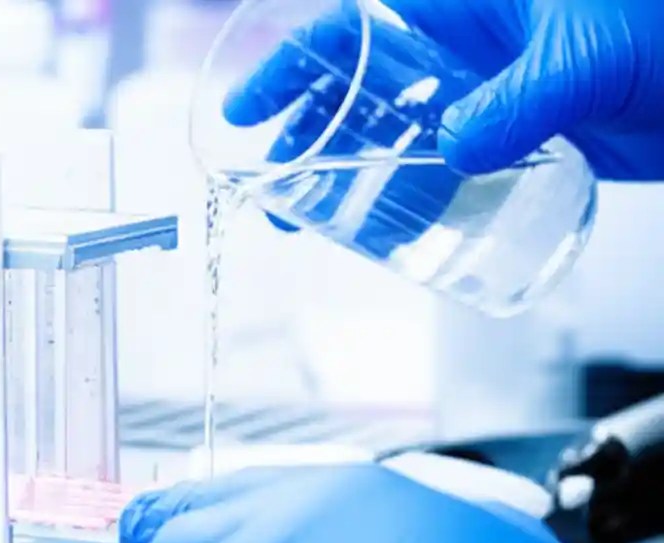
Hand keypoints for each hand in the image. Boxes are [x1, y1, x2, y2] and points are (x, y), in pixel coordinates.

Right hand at [227, 0, 663, 179]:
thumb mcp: (585, 56)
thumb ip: (521, 101)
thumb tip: (456, 153)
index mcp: (463, 11)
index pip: (351, 30)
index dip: (290, 66)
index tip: (249, 106)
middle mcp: (466, 59)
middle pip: (361, 93)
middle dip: (307, 136)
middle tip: (272, 182)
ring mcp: (491, 104)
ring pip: (399, 140)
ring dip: (352, 178)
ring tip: (313, 218)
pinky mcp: (522, 147)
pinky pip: (450, 177)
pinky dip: (417, 202)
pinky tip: (394, 230)